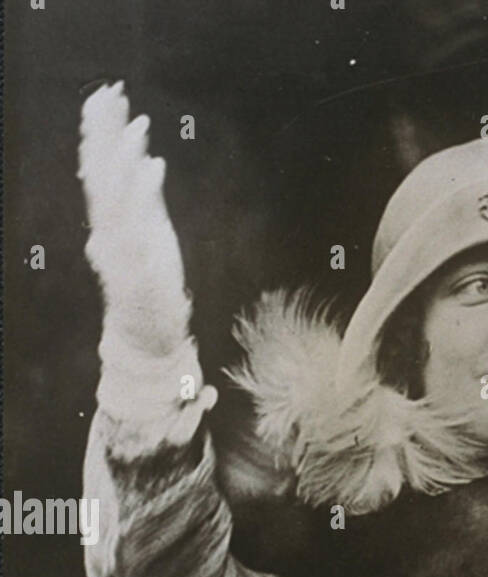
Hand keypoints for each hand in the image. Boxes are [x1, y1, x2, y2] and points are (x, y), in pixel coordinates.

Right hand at [78, 82, 189, 354]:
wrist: (148, 336)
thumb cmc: (150, 284)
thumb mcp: (151, 231)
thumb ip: (146, 196)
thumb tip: (147, 158)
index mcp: (112, 221)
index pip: (100, 168)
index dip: (100, 131)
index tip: (104, 95)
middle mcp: (110, 231)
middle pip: (102, 173)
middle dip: (104, 132)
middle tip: (111, 94)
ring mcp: (122, 250)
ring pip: (115, 195)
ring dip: (125, 156)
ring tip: (138, 124)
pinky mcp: (138, 268)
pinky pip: (138, 226)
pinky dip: (143, 194)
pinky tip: (153, 167)